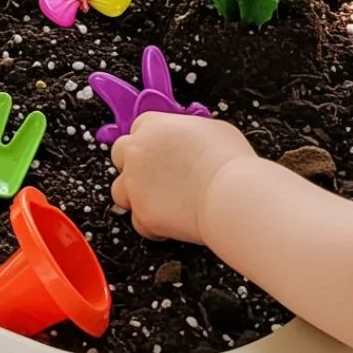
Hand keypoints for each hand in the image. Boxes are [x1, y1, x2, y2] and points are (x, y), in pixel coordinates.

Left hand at [111, 113, 256, 244]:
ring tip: (162, 203)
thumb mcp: (213, 130)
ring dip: (136, 197)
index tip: (160, 153)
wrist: (232, 194)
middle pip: (120, 156)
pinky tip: (171, 223)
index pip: (137, 128)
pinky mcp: (143, 213)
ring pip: (120, 191)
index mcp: (153, 125)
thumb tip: (193, 141)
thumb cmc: (229, 161)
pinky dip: (152, 226)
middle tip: (157, 178)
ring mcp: (135, 183)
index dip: (150, 143)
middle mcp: (137, 151)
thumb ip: (189, 133)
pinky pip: (139, 223)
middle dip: (134, 167)